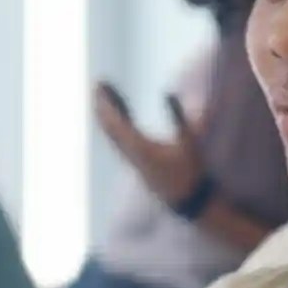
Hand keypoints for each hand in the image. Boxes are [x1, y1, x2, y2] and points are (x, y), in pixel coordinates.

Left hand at [94, 84, 202, 203]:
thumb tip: (170, 94)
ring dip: (106, 115)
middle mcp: (132, 155)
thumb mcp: (189, 142)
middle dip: (102, 106)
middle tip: (97, 86)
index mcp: (141, 149)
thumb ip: (180, 117)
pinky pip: (120, 141)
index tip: (100, 87)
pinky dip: (115, 126)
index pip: (117, 123)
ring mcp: (133, 161)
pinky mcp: (137, 164)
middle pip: (109, 128)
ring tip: (103, 97)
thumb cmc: (190, 172)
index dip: (107, 104)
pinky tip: (119, 116)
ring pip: (112, 135)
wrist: (189, 201)